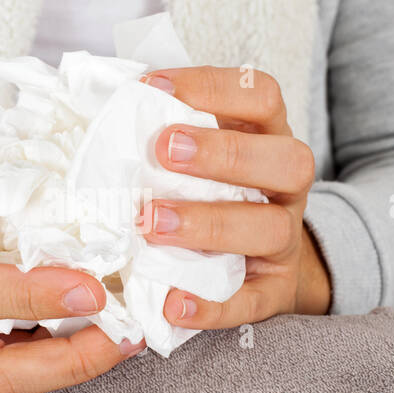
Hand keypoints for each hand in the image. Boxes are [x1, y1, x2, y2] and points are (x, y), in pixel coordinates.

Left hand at [139, 67, 331, 328]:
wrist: (258, 261)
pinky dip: (212, 306)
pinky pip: (250, 302)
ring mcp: (285, 240)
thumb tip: (105, 106)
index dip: (213, 86)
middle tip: (163, 150)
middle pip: (287, 160)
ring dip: (210, 223)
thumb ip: (167, 128)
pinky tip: (172, 302)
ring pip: (272, 229)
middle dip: (223, 153)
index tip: (153, 87)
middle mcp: (286, 186)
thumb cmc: (213, 191)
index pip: (262, 96)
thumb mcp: (202, 153)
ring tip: (153, 224)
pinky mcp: (272, 292)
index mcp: (269, 137)